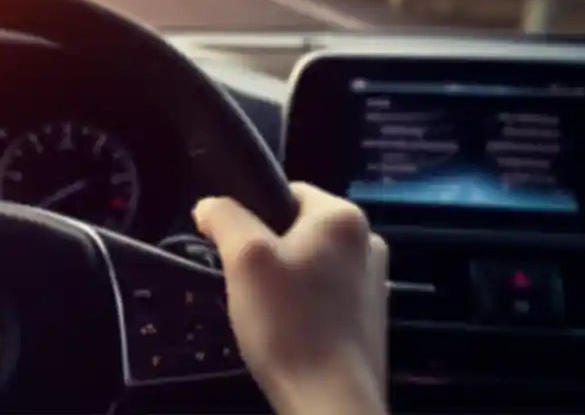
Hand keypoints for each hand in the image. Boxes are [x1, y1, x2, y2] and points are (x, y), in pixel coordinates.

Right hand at [192, 183, 387, 414]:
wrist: (330, 402)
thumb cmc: (288, 323)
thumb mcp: (244, 258)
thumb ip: (224, 217)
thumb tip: (210, 205)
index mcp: (344, 216)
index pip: (286, 192)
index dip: (251, 215)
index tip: (233, 250)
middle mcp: (368, 242)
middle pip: (297, 229)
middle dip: (267, 251)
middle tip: (245, 284)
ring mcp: (374, 283)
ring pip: (309, 264)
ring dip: (284, 281)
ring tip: (265, 313)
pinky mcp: (370, 318)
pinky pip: (324, 296)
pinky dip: (302, 307)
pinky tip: (288, 332)